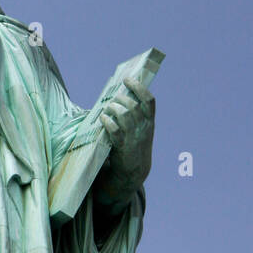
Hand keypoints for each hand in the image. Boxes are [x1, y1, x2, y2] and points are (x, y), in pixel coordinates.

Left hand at [94, 76, 154, 210]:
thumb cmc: (132, 147)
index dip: (139, 87)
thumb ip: (134, 116)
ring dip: (113, 108)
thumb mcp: (139, 131)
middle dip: (121, 98)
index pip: (149, 100)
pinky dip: (107, 121)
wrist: (133, 173)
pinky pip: (115, 130)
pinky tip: (103, 119)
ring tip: (107, 108)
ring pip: (124, 114)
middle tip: (112, 99)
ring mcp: (134, 138)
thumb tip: (119, 97)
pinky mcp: (123, 146)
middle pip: (133, 105)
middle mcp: (144, 129)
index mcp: (149, 123)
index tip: (128, 79)